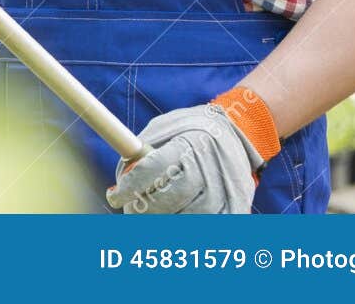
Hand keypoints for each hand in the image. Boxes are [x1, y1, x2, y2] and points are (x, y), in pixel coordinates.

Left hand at [105, 87, 280, 213]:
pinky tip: (175, 218)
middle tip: (130, 210)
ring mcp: (225, 190)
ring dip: (162, 221)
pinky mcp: (235, 208)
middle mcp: (208, 167)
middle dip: (143, 209)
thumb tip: (120, 182)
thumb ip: (141, 151)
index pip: (152, 170)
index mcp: (189, 143)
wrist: (239, 133)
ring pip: (186, 219)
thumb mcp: (164, 127)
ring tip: (150, 215)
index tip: (114, 196)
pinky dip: (185, 225)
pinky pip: (205, 227)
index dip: (129, 187)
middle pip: (168, 200)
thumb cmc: (190, 130)